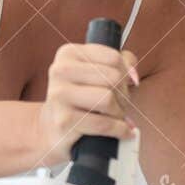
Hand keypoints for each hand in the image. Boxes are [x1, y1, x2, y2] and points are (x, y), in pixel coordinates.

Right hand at [36, 41, 139, 164]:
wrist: (52, 128)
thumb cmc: (81, 99)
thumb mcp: (95, 73)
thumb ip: (119, 62)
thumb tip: (133, 74)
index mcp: (69, 53)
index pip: (113, 58)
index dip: (126, 73)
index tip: (125, 84)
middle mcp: (60, 71)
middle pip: (113, 78)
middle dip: (123, 94)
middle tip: (119, 104)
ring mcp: (60, 95)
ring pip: (108, 99)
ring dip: (119, 112)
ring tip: (116, 116)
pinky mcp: (64, 120)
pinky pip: (103, 123)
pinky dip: (119, 129)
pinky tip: (123, 131)